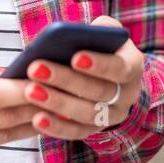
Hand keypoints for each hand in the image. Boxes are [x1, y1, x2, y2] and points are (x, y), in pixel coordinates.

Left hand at [21, 16, 144, 139]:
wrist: (108, 74)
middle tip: (35, 68)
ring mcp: (113, 115)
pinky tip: (37, 118)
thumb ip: (94, 29)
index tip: (75, 57)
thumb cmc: (99, 46)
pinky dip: (57, 127)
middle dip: (66, 80)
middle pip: (99, 91)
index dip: (99, 64)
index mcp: (132, 65)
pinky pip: (77, 132)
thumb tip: (68, 35)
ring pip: (87, 114)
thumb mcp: (103, 31)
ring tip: (30, 91)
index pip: (120, 68)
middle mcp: (128, 94)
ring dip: (57, 103)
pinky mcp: (95, 129)